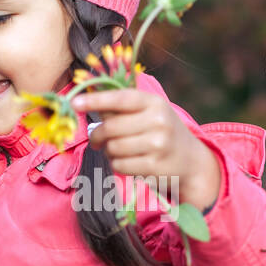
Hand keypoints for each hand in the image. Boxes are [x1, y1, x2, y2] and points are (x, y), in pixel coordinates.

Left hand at [74, 88, 220, 208]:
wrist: (191, 160)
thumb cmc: (161, 131)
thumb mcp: (150, 112)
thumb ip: (122, 108)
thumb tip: (86, 102)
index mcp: (154, 103)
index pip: (120, 99)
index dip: (95, 101)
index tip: (74, 103)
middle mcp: (159, 121)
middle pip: (110, 128)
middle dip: (97, 136)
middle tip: (96, 141)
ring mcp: (158, 144)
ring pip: (113, 148)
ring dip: (108, 151)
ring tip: (116, 150)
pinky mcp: (155, 166)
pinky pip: (120, 165)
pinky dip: (117, 164)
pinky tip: (127, 161)